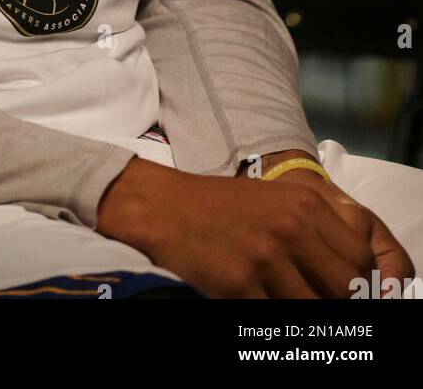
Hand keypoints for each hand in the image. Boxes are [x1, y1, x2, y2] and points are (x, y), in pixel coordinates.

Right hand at [96, 156, 376, 298]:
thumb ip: (313, 229)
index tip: (345, 293)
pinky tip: (258, 307)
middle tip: (315, 304)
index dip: (359, 284)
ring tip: (284, 305)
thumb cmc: (219, 205)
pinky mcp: (238, 283)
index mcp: (304, 204)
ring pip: (312, 310)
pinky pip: (273, 320)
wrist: (162, 206)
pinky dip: (271, 323)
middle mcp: (290, 227)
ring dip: (304, 315)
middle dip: (337, 303)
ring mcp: (265, 256)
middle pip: (345, 287)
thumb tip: (350, 276)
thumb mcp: (275, 200)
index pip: (360, 258)